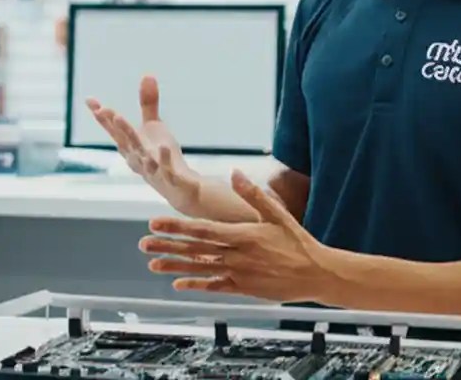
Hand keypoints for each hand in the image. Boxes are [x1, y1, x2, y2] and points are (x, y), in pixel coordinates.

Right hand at [85, 76, 200, 214]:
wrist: (179, 190)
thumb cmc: (160, 158)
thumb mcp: (153, 128)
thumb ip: (148, 103)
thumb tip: (147, 74)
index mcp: (130, 146)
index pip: (114, 129)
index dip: (102, 115)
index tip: (89, 100)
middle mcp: (137, 158)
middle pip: (126, 140)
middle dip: (116, 126)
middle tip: (105, 110)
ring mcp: (153, 168)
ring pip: (142, 154)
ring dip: (134, 141)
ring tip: (126, 124)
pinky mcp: (171, 176)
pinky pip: (167, 167)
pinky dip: (165, 158)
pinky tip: (164, 147)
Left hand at [138, 169, 336, 303]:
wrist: (317, 274)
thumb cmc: (297, 242)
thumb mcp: (277, 214)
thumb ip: (252, 195)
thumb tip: (235, 172)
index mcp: (243, 235)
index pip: (202, 230)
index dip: (177, 226)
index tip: (155, 223)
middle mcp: (237, 256)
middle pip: (195, 250)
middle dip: (168, 246)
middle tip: (143, 243)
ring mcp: (239, 275)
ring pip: (200, 269)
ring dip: (175, 267)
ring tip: (153, 264)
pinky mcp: (244, 289)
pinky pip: (215, 287)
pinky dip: (196, 284)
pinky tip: (178, 284)